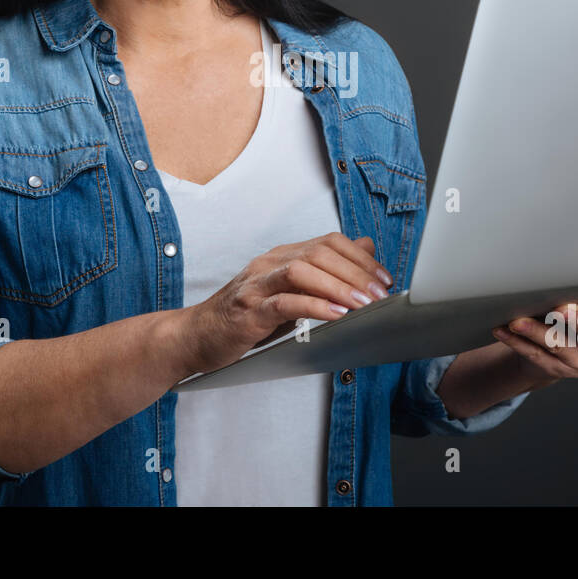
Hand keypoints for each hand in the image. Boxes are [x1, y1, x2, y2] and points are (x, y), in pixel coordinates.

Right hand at [178, 232, 392, 376]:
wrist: (194, 336)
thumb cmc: (244, 317)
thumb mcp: (289, 291)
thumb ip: (323, 272)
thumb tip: (365, 248)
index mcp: (281, 256)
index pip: (328, 242)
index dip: (360, 258)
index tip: (383, 279)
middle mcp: (269, 263)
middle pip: (320, 252)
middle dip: (356, 273)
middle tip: (380, 295)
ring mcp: (256, 285)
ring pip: (302, 270)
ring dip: (338, 286)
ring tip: (362, 305)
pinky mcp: (248, 311)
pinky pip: (284, 302)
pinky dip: (313, 305)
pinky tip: (335, 315)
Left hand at [489, 281, 577, 385]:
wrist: (559, 355)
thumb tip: (576, 251)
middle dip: (576, 321)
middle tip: (561, 308)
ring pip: (558, 346)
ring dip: (535, 332)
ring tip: (517, 321)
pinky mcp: (558, 371)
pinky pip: (534, 355)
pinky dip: (516, 342)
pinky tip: (502, 330)